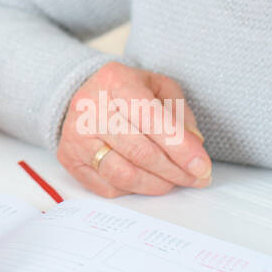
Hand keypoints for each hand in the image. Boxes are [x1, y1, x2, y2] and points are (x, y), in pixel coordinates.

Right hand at [58, 60, 209, 196]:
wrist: (83, 95)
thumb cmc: (126, 92)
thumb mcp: (158, 87)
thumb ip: (180, 113)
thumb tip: (194, 147)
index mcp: (116, 82)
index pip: (152, 119)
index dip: (181, 147)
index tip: (202, 167)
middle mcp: (90, 107)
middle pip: (140, 151)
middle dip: (175, 171)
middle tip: (196, 179)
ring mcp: (76, 135)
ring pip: (124, 174)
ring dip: (157, 184)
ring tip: (173, 181)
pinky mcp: (69, 158)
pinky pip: (108, 187)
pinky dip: (134, 189)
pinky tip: (145, 179)